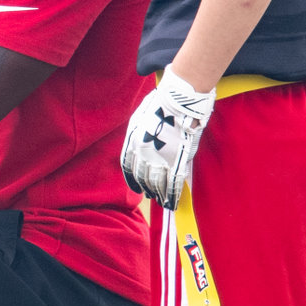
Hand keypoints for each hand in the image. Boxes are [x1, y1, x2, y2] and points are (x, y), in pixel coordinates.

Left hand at [120, 69, 215, 206]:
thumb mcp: (142, 119)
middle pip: (143, 177)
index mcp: (132, 143)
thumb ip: (141, 136)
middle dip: (148, 188)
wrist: (177, 101)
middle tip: (151, 195)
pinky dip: (172, 196)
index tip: (137, 187)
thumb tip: (146, 147)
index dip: (133, 179)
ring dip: (159, 194)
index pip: (129, 167)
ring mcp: (159, 159)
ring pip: (157, 183)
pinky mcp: (176, 162)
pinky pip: (172, 185)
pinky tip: (171, 204)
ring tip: (162, 201)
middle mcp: (142, 154)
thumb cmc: (161, 104)